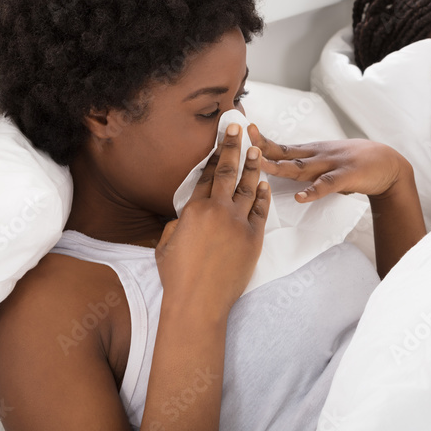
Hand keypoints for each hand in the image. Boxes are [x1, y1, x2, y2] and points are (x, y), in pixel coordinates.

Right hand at [154, 123, 270, 318]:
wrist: (198, 302)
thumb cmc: (177, 277)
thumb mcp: (166, 244)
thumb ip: (178, 223)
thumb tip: (186, 216)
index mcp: (194, 209)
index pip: (207, 175)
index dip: (214, 154)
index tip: (219, 138)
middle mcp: (218, 211)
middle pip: (228, 172)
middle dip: (233, 147)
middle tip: (238, 127)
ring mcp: (238, 223)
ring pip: (248, 187)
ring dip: (253, 166)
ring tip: (257, 150)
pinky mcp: (253, 238)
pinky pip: (260, 211)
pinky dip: (262, 196)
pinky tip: (263, 184)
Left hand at [248, 124, 408, 201]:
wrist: (389, 165)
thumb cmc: (358, 165)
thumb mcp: (329, 162)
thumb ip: (309, 168)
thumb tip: (286, 171)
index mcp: (314, 153)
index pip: (283, 147)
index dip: (263, 142)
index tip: (244, 134)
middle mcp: (319, 156)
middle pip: (286, 153)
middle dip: (264, 148)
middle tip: (244, 141)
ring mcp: (332, 165)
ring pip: (302, 167)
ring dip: (280, 166)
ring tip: (261, 167)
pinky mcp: (346, 177)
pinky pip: (327, 185)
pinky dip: (313, 191)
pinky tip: (301, 196)